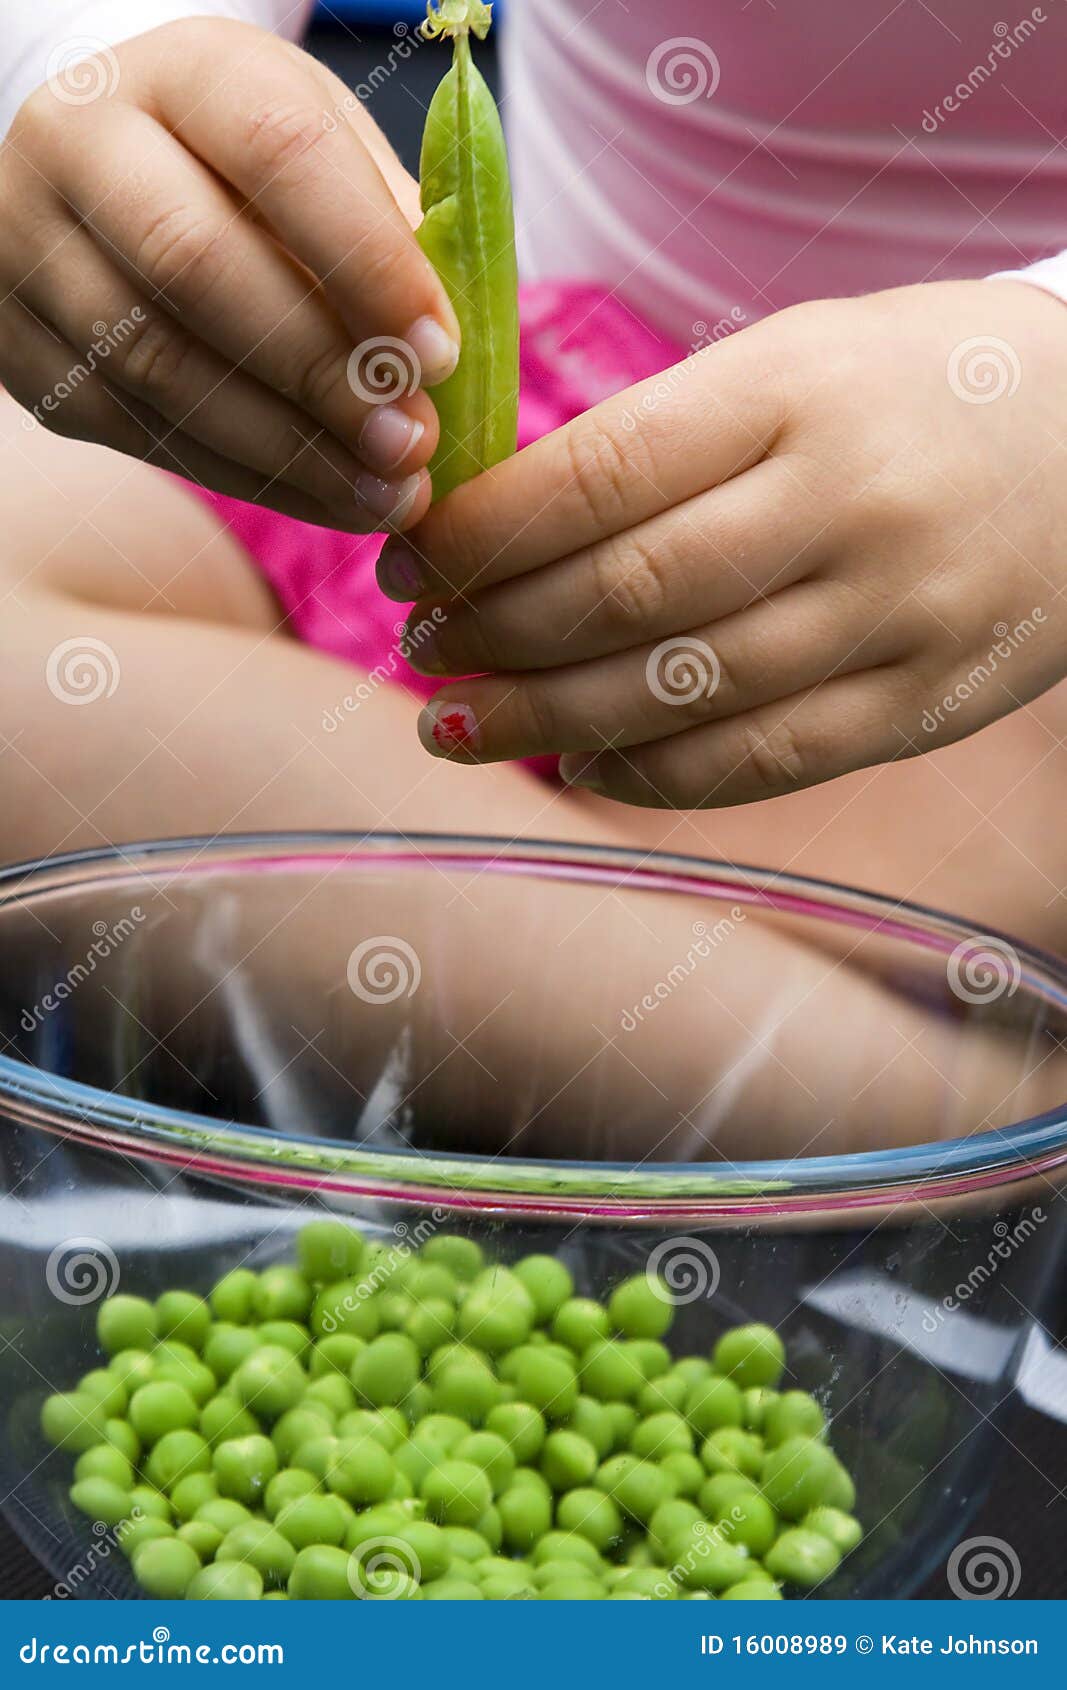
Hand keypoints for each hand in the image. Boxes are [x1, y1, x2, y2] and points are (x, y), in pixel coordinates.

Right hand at [0, 18, 459, 530]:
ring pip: (160, 366)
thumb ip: (387, 226)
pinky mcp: (23, 350)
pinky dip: (247, 478)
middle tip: (411, 442)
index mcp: (181, 72)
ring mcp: (32, 250)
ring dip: (289, 450)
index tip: (441, 352)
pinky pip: (140, 430)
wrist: (112, 177)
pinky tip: (326, 499)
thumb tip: (450, 346)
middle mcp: (80, 144)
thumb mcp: (326, 150)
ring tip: (384, 492)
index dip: (367, 260)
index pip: (278, 151)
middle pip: (197, 265)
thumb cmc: (252, 166)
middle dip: (320, 371)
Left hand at [379, 279, 1066, 805]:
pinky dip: (654, 775)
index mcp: (799, 388)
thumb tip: (502, 529)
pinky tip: (582, 764)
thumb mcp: (798, 357)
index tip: (410, 559)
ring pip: (684, 691)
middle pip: (628, 593)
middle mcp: (848, 504)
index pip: (602, 473)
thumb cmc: (914, 387)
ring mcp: (894, 614)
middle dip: (495, 633)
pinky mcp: (921, 702)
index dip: (483, 533)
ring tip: (457, 722)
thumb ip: (666, 437)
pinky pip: (763, 760)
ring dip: (544, 717)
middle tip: (420, 646)